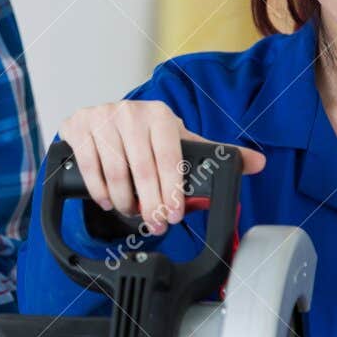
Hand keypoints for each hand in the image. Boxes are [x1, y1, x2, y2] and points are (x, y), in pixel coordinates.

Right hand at [57, 100, 266, 232]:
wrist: (105, 117)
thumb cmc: (146, 134)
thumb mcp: (177, 140)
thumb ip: (213, 153)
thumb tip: (257, 162)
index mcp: (159, 115)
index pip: (169, 157)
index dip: (172, 190)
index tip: (175, 214)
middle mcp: (130, 112)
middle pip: (142, 169)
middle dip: (150, 204)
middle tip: (157, 224)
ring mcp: (102, 117)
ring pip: (114, 171)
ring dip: (124, 201)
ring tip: (132, 213)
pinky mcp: (78, 126)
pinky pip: (88, 167)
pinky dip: (99, 191)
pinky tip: (108, 202)